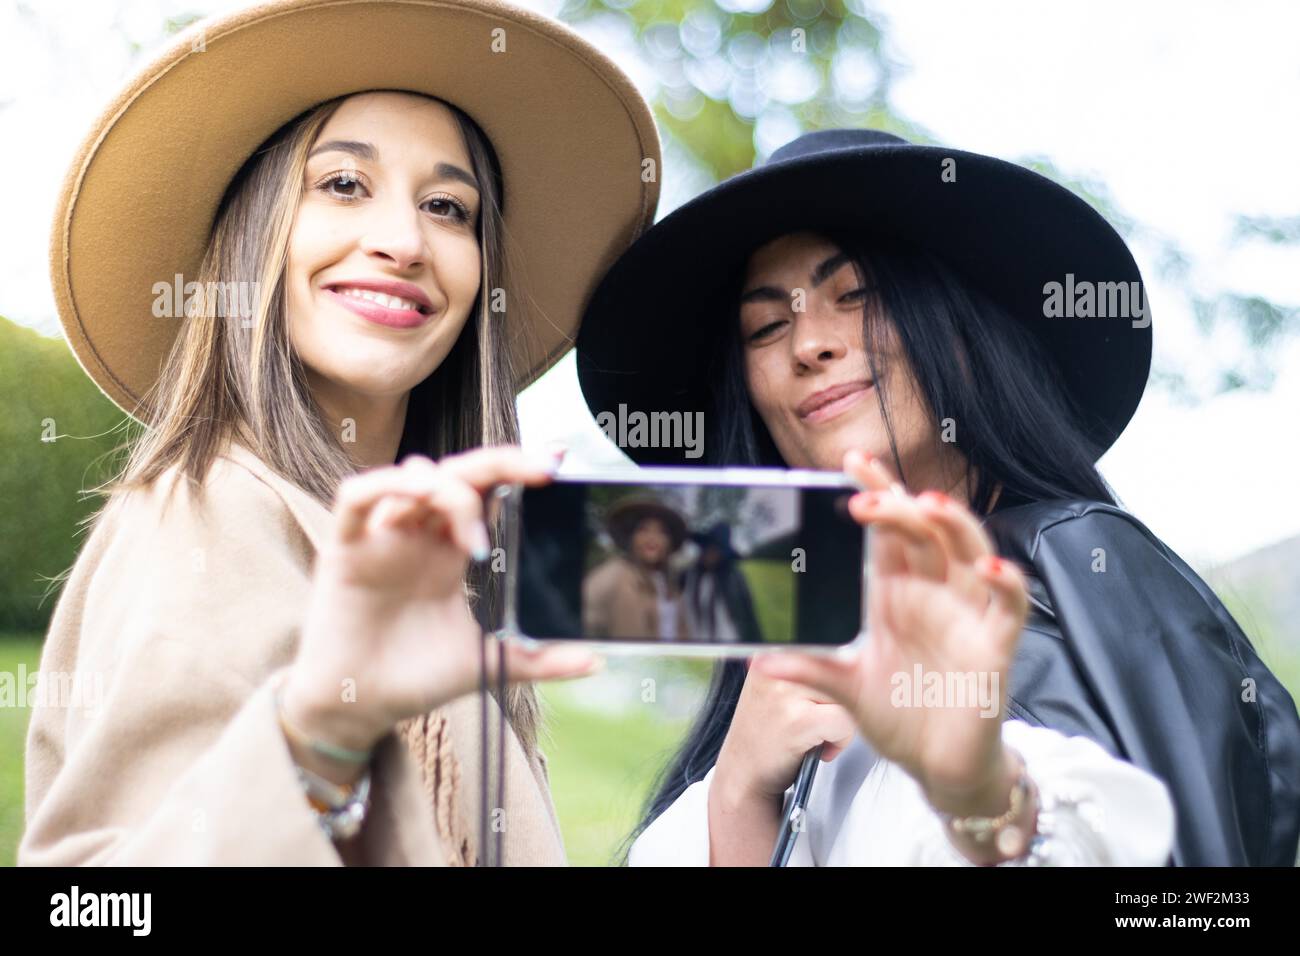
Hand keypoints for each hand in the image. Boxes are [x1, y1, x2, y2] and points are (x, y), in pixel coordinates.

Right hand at [282, 446, 600, 765]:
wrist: (361, 711)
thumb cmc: (416, 680)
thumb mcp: (488, 664)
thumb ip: (538, 658)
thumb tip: (595, 660)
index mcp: (453, 552)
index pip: (486, 492)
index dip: (516, 469)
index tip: (556, 462)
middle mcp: (420, 535)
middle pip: (457, 473)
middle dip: (498, 462)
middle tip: (538, 468)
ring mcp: (382, 538)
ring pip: (412, 478)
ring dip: (449, 487)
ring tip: (474, 533)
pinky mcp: (344, 551)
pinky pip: (355, 498)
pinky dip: (382, 484)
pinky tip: (413, 490)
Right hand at [708, 664, 855, 865]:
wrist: (742, 774)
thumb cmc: (765, 732)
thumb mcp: (779, 686)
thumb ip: (809, 666)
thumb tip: (854, 658)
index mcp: (774, 650)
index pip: (829, 648)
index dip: (837, 675)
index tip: (828, 698)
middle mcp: (776, 663)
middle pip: (841, 670)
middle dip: (840, 698)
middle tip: (819, 720)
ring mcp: (784, 691)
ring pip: (846, 694)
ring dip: (841, 718)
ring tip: (817, 733)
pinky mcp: (797, 720)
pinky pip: (843, 721)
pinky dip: (840, 740)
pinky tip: (819, 748)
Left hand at [751, 448, 1029, 816]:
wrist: (936, 766)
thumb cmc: (899, 715)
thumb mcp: (845, 688)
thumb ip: (809, 667)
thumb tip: (757, 659)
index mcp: (897, 591)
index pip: (890, 528)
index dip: (876, 492)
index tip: (851, 465)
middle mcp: (934, 592)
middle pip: (925, 530)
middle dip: (899, 505)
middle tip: (864, 497)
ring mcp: (967, 614)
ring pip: (971, 551)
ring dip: (954, 525)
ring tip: (927, 505)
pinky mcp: (995, 645)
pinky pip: (1010, 604)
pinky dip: (1006, 581)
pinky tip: (988, 569)